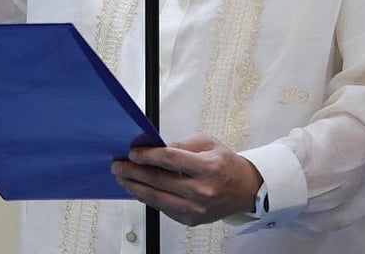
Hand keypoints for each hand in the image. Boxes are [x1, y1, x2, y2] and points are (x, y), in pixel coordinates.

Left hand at [111, 134, 262, 226]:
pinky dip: (149, 199)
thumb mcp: (208, 144)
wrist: (246, 189)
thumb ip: (181, 145)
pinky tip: (139, 190)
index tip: (134, 153)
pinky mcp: (191, 220)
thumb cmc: (226, 164)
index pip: (171, 160)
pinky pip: (164, 209)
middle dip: (135, 172)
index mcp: (208, 167)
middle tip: (119, 166)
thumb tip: (155, 147)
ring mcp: (197, 209)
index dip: (149, 156)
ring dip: (136, 188)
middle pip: (160, 181)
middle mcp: (203, 190)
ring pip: (158, 199)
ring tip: (123, 179)